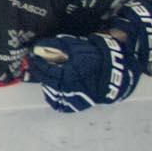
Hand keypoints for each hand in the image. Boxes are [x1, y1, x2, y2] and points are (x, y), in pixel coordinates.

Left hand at [24, 33, 138, 112]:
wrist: (118, 73)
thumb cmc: (98, 57)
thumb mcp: (78, 47)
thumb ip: (58, 46)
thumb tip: (39, 46)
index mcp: (67, 73)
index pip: (45, 69)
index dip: (37, 62)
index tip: (33, 56)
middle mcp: (67, 87)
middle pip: (46, 81)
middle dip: (39, 72)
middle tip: (35, 65)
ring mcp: (73, 97)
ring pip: (52, 93)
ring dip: (46, 84)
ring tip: (44, 77)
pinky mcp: (78, 104)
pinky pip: (61, 104)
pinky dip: (54, 98)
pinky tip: (52, 91)